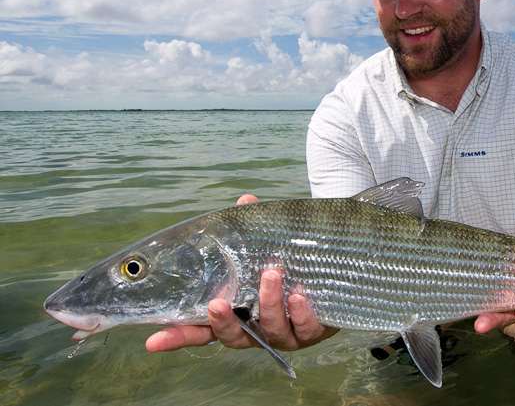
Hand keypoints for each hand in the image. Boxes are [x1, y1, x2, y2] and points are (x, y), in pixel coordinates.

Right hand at [145, 194, 337, 352]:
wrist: (337, 268)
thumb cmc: (291, 259)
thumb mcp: (269, 242)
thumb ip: (254, 226)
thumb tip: (245, 200)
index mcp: (237, 311)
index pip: (200, 329)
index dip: (176, 336)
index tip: (151, 341)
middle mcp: (256, 328)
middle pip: (232, 337)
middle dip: (223, 323)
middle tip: (217, 303)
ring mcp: (285, 333)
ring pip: (270, 330)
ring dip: (268, 304)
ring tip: (270, 275)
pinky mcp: (313, 332)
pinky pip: (305, 328)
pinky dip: (300, 313)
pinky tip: (298, 295)